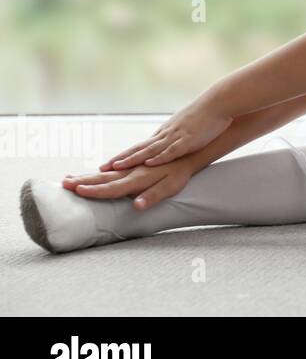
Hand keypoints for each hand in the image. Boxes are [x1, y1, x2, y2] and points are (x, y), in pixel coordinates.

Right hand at [62, 159, 196, 210]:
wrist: (188, 151)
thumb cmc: (180, 173)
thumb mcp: (170, 187)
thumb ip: (152, 195)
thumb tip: (136, 206)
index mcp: (138, 179)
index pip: (113, 187)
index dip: (95, 190)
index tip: (77, 190)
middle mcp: (131, 171)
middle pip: (103, 178)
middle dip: (83, 181)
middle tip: (63, 183)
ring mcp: (132, 167)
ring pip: (106, 172)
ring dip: (88, 175)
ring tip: (69, 177)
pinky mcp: (136, 163)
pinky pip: (115, 168)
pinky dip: (103, 171)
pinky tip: (97, 172)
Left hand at [98, 99, 232, 170]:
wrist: (219, 103)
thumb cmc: (204, 116)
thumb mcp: (185, 129)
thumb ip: (173, 138)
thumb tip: (164, 146)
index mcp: (164, 134)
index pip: (139, 147)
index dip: (122, 156)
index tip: (106, 165)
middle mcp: (165, 135)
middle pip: (138, 149)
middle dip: (119, 159)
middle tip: (100, 168)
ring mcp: (176, 136)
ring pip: (150, 149)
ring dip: (133, 158)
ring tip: (117, 166)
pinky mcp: (189, 139)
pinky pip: (173, 149)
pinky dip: (161, 156)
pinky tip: (150, 162)